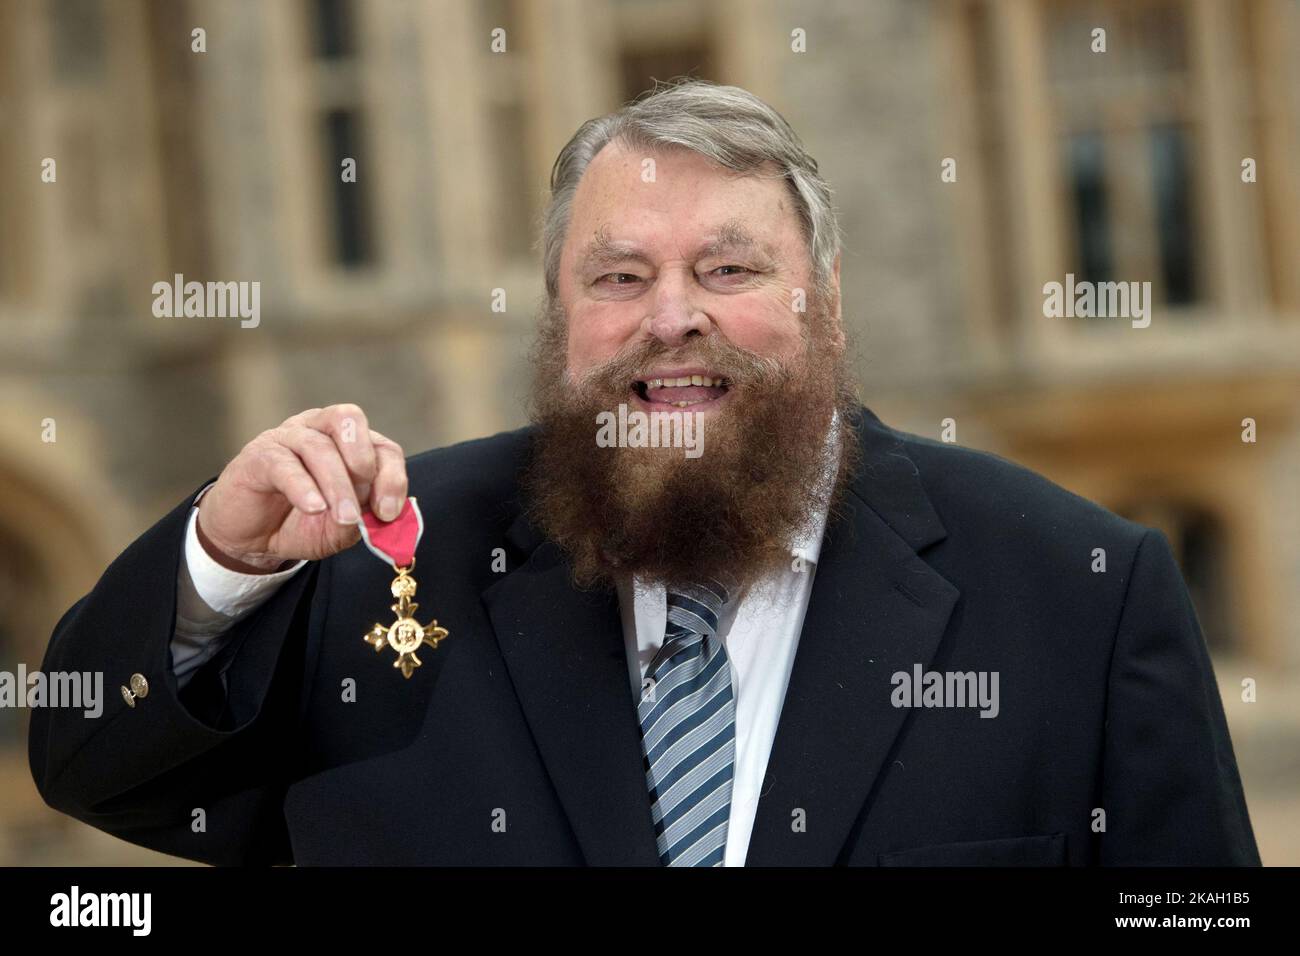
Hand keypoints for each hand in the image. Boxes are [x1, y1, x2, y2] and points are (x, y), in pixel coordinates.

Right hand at [195, 404, 407, 572]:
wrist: (254, 539)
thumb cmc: (303, 523)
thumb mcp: (342, 527)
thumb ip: (365, 517)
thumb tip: (386, 513)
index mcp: (348, 443)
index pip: (382, 446)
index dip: (392, 477)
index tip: (389, 513)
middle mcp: (319, 429)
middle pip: (350, 422)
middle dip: (364, 463)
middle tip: (364, 506)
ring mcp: (287, 437)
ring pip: (319, 446)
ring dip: (338, 485)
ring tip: (345, 518)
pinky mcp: (258, 456)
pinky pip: (283, 464)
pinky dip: (304, 487)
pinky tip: (314, 507)